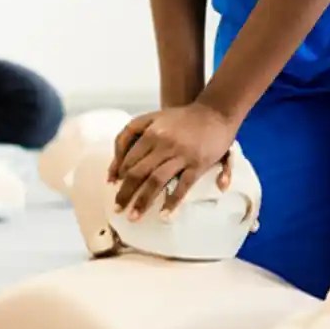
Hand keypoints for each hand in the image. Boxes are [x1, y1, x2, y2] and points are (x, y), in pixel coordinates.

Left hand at [106, 102, 237, 218]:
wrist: (215, 112)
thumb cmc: (181, 117)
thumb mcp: (152, 117)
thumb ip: (129, 136)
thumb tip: (116, 168)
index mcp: (151, 132)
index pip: (129, 159)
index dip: (119, 175)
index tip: (113, 187)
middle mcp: (163, 144)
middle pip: (138, 173)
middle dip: (125, 193)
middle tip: (118, 209)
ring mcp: (181, 155)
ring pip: (156, 181)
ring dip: (143, 201)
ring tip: (134, 216)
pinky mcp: (198, 164)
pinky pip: (182, 186)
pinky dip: (172, 202)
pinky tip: (164, 215)